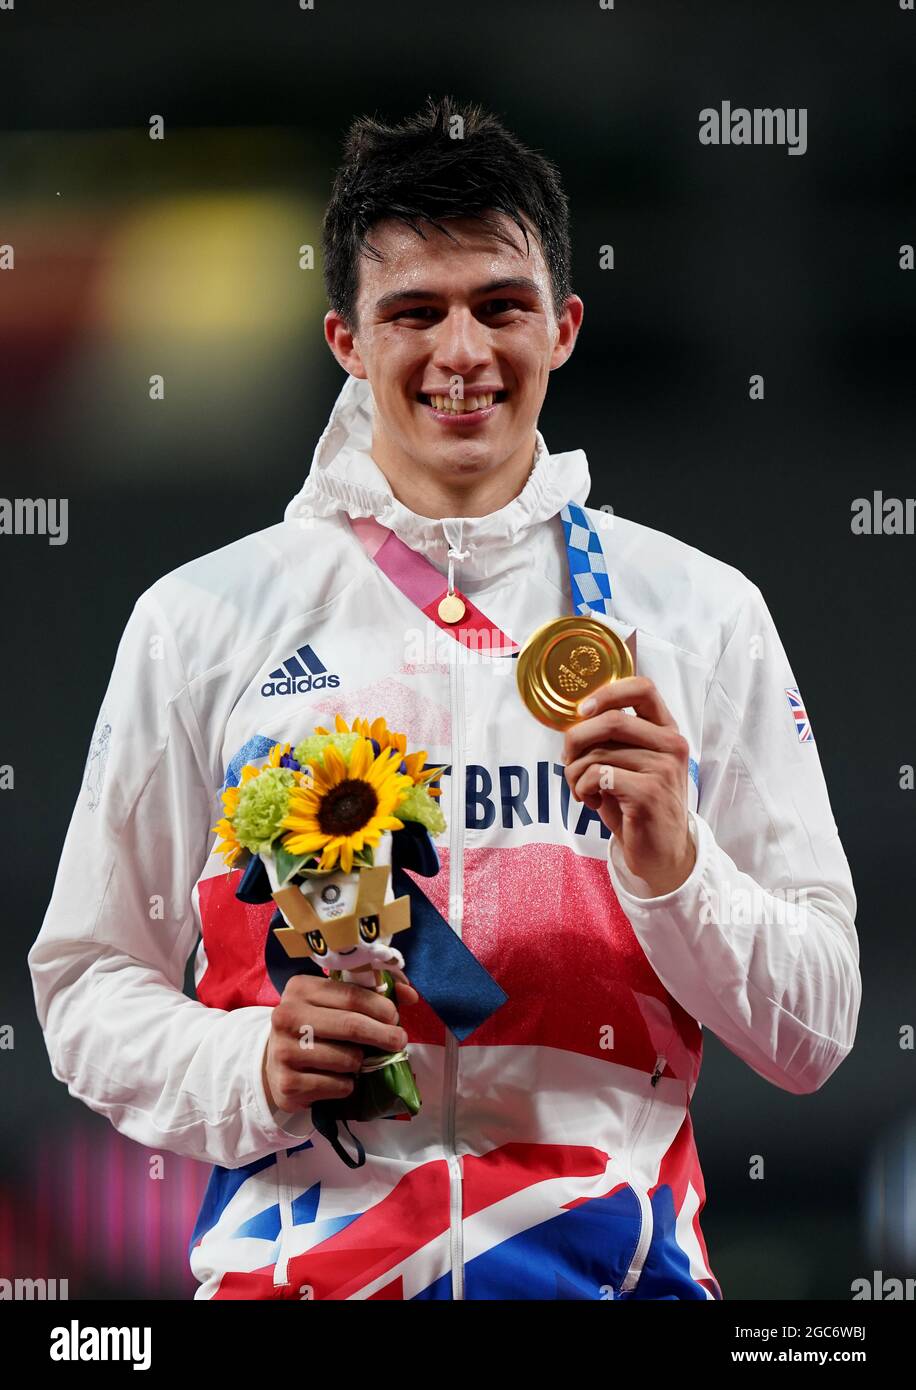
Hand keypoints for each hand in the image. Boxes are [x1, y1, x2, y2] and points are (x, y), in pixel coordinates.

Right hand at [262, 969, 417, 1112]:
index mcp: (300, 988)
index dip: (381, 1006)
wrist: (275, 1063)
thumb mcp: (335, 1003)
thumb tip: (409, 994)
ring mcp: (283, 1052)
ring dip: (360, 1062)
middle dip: (384, 1035)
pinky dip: (347, 1085)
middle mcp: (286, 1016)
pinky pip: (338, 1086)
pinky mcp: (288, 1085)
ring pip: (348, 1059)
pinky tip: (336, 1078)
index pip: (352, 994)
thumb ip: (373, 994)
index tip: (395, 1017)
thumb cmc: (315, 1027)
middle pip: (351, 1025)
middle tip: (399, 1041)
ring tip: (353, 1060)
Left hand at [561, 675, 695, 895]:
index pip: (643, 688)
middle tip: (568, 761)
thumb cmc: (637, 807)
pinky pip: (596, 775)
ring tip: (584, 790)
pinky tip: (592, 802)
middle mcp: (671, 745)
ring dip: (575, 773)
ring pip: (597, 753)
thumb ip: (613, 739)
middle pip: (610, 720)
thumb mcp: (630, 765)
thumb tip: (575, 721)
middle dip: (575, 739)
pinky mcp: (649, 793)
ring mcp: (663, 768)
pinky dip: (582, 788)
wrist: (662, 855)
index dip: (607, 692)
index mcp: (667, 731)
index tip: (583, 711)